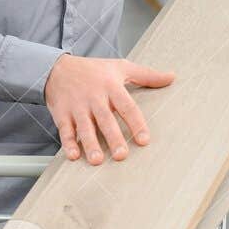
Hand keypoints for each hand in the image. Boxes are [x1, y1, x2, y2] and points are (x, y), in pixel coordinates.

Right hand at [44, 54, 174, 164]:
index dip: (136, 123)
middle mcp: (94, 97)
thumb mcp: (120, 67)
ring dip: (90, 144)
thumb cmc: (93, 70)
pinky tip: (73, 156)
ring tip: (97, 160)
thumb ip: (146, 75)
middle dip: (113, 138)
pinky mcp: (62, 114)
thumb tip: (172, 77)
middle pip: (106, 119)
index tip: (144, 140)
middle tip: (122, 156)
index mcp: (111, 86)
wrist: (56, 68)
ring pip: (85, 127)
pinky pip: (65, 130)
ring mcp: (77, 106)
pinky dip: (67, 143)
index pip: (127, 107)